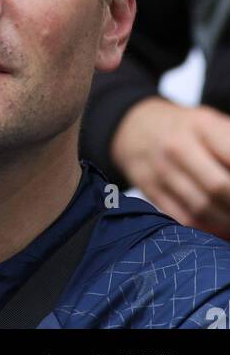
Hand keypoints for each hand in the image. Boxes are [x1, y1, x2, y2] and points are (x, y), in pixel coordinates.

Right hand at [111, 98, 229, 238]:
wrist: (134, 127)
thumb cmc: (185, 128)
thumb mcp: (211, 123)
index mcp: (201, 126)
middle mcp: (179, 148)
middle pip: (219, 188)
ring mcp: (162, 171)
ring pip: (203, 209)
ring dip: (228, 224)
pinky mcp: (151, 192)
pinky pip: (185, 220)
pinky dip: (209, 231)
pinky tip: (223, 230)